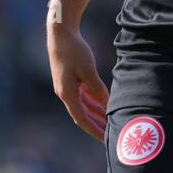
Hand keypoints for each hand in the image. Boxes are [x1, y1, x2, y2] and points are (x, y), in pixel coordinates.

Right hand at [48, 20, 109, 141]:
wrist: (61, 33)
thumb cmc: (74, 50)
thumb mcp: (88, 70)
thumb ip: (97, 88)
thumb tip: (106, 103)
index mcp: (67, 94)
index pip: (82, 119)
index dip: (94, 130)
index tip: (105, 139)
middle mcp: (65, 93)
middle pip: (83, 114)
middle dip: (97, 125)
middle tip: (111, 135)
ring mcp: (67, 86)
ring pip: (84, 105)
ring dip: (96, 114)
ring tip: (110, 122)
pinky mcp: (70, 79)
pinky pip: (84, 95)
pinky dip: (94, 101)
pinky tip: (104, 104)